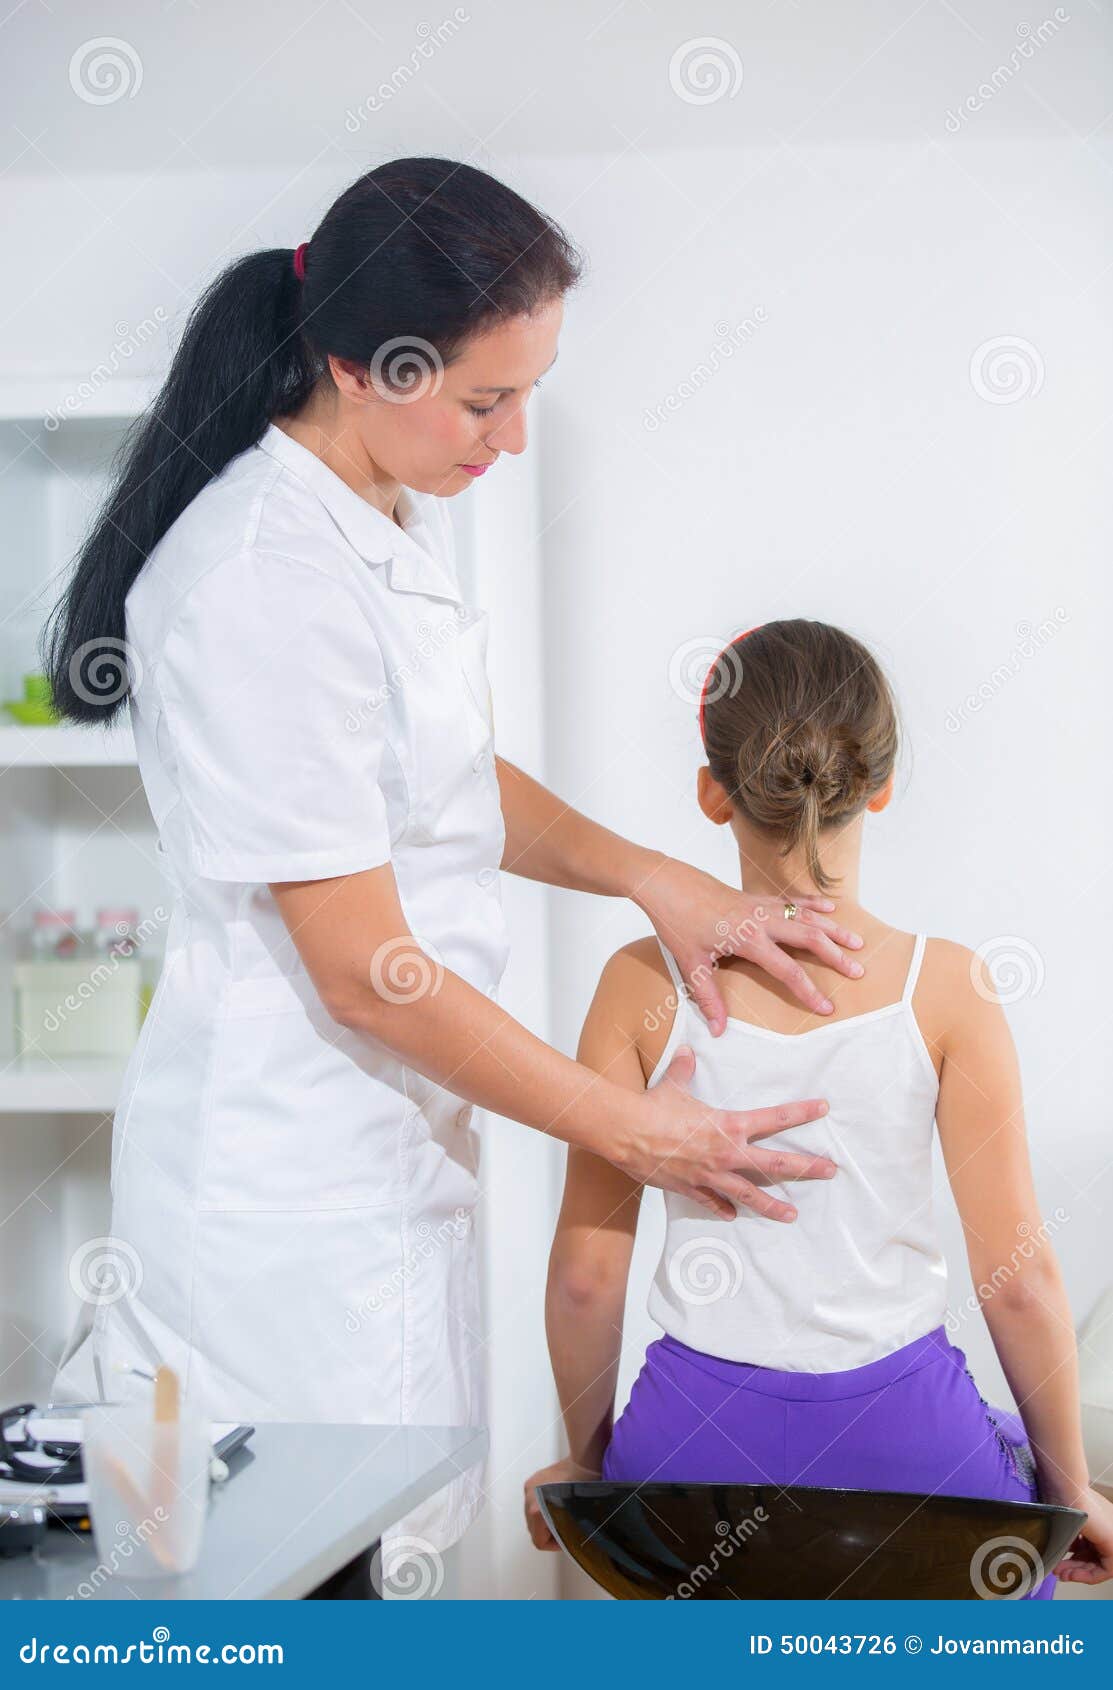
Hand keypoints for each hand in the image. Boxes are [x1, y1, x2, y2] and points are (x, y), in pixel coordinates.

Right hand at [523, 1456, 599, 1550]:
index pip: (538, 1541)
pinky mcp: (532, 1481)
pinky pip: (534, 1501)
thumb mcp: (576, 1517)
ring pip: (532, 1515)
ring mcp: (529, 1488)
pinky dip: (543, 1506)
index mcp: (537, 1511)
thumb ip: (566, 1532)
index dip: (553, 1545)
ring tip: (563, 1515)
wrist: (584, 1461)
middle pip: (533, 1528)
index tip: (565, 1540)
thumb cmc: (583, 1489)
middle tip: (566, 1530)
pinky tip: (557, 1502)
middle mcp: (529, 1500)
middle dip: (549, 1532)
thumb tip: (569, 1542)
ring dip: (545, 1518)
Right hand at [612, 1044, 835, 1220]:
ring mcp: (710, 1175)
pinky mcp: (691, 1189)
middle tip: (830, 1171)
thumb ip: (685, 1069)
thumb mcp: (673, 1085)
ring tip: (792, 1215)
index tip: (823, 1109)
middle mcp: (726, 1152)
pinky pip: (713, 1202)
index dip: (801, 1112)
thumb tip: (686, 1052)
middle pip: (774, 1164)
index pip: (774, 1118)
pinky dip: (723, 1209)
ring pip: (750, 1194)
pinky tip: (733, 1216)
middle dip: (806, 1167)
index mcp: (728, 1124)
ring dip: (772, 1206)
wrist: (626, 1132)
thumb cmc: (652, 1107)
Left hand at [633, 856, 863, 1031]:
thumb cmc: (678, 922)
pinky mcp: (757, 896)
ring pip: (806, 917)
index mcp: (748, 939)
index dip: (808, 991)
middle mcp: (761, 920)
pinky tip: (830, 908)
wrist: (669, 884)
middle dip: (835, 956)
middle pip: (808, 939)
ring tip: (858, 942)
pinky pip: (792, 901)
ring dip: (833, 929)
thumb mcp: (691, 963)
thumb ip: (708, 997)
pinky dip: (813, 905)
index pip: (787, 970)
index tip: (827, 1007)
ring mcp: (761, 905)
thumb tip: (718, 1029)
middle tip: (858, 972)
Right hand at [1051, 1485, 1112, 1584]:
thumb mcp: (1067, 1521)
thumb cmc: (1061, 1496)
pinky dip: (1087, 1575)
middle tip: (1059, 1572)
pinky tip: (1070, 1574)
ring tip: (1061, 1574)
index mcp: (1102, 1519)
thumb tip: (1064, 1552)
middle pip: (1095, 1557)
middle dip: (1075, 1568)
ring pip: (1099, 1565)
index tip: (1060, 1564)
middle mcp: (1110, 1527)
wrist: (1066, 1489)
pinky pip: (1106, 1570)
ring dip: (1078, 1573)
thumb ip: (1071, 1537)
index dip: (1077, 1559)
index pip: (1092, 1547)